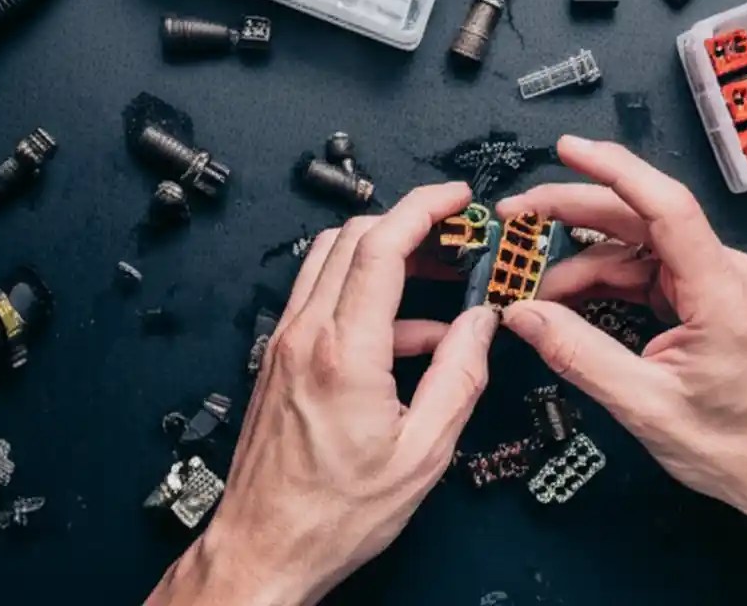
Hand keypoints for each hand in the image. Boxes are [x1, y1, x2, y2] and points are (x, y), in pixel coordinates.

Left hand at [146, 183, 498, 605]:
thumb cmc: (332, 513)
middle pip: (353, 238)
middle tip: (456, 237)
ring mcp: (285, 344)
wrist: (265, 547)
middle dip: (410, 224)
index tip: (456, 199)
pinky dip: (366, 295)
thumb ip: (459, 377)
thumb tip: (481, 324)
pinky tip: (409, 335)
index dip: (424, 208)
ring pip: (331, 260)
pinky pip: (323, 300)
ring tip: (437, 276)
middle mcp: (306, 337)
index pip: (381, 245)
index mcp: (344, 353)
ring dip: (384, 253)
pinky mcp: (280, 359)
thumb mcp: (422, 453)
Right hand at [496, 136, 746, 523]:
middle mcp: (724, 276)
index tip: (569, 150)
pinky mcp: (705, 302)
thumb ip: (579, 354)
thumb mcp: (646, 406)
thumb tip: (524, 315)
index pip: (666, 207)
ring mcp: (715, 286)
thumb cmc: (741, 446)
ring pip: (636, 250)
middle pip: (640, 220)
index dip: (614, 169)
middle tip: (517, 218)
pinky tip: (567, 298)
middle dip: (572, 214)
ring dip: (580, 262)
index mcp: (721, 293)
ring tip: (530, 284)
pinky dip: (603, 284)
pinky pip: (645, 276)